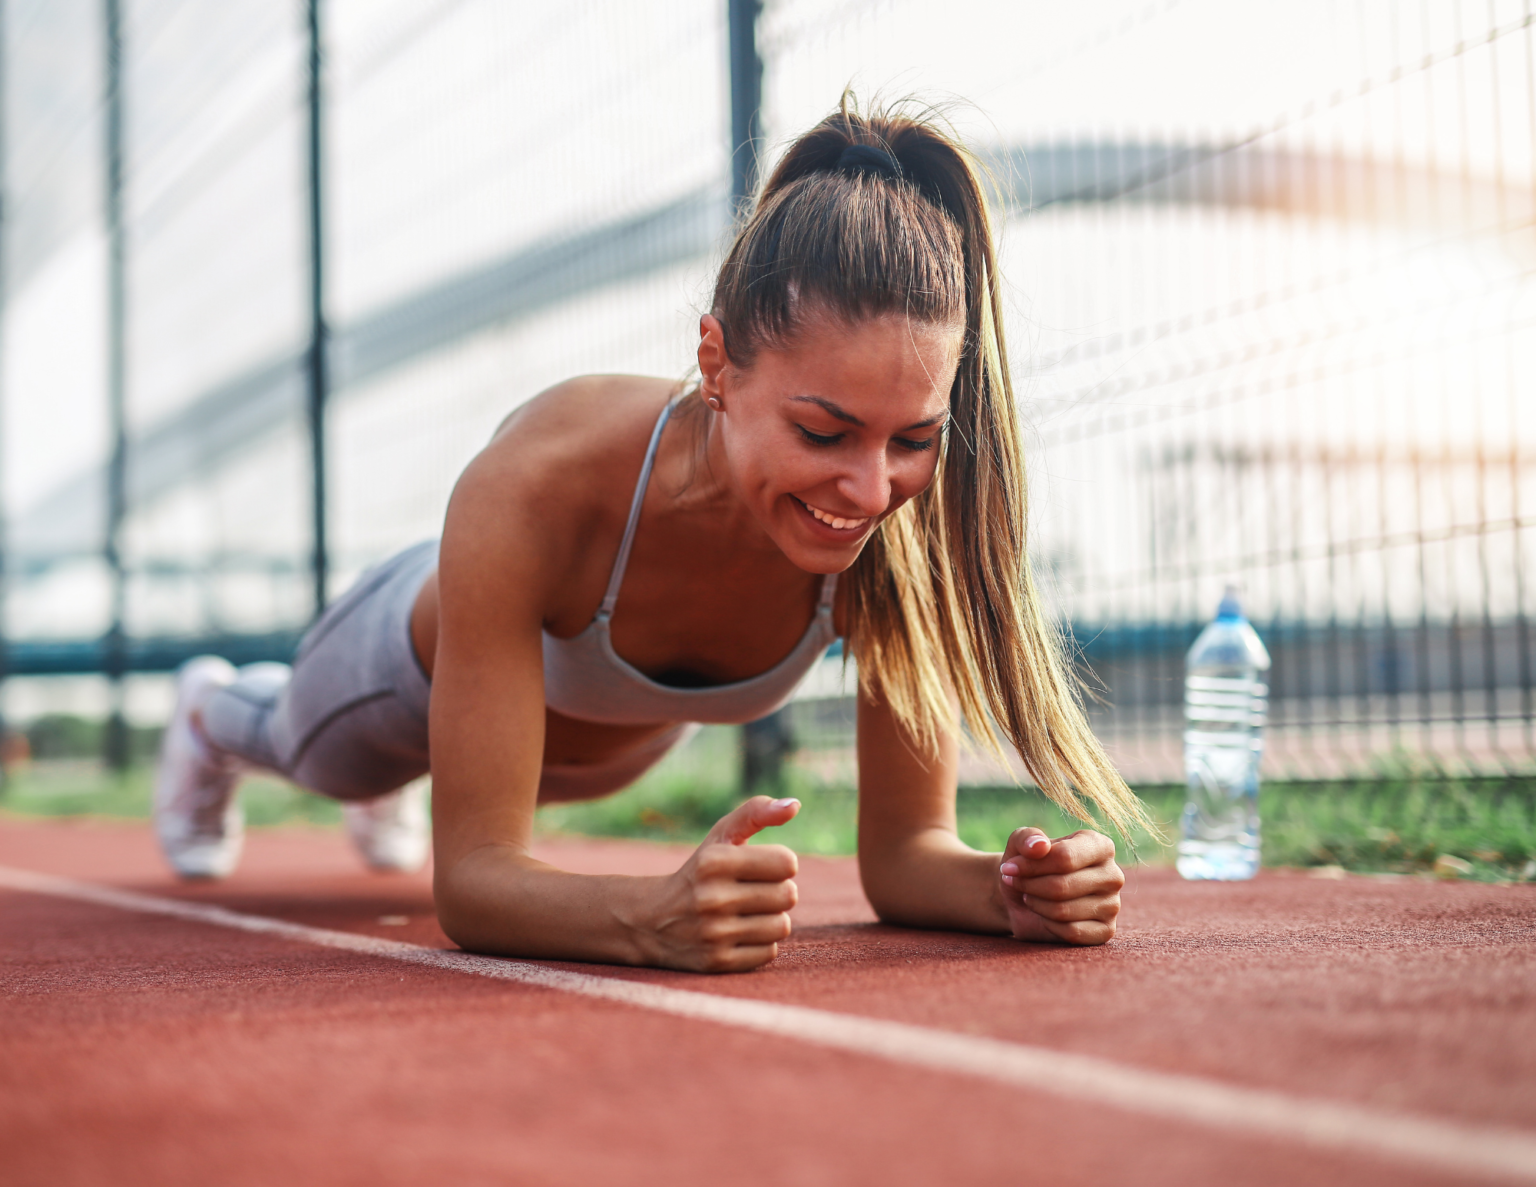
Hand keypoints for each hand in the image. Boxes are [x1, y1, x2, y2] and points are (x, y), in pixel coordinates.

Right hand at [640, 796, 799, 972]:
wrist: (651, 921)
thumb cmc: (700, 871)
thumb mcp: (721, 836)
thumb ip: (756, 812)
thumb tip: (795, 805)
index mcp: (714, 861)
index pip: (787, 862)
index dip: (779, 864)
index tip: (761, 867)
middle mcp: (712, 898)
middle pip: (788, 896)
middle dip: (777, 891)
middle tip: (753, 892)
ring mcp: (714, 934)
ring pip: (782, 926)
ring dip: (771, 918)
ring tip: (746, 913)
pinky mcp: (717, 962)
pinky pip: (769, 952)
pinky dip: (760, 942)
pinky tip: (738, 934)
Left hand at [997, 827, 1122, 945]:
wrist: (1022, 897)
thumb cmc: (1026, 865)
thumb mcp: (1019, 843)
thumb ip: (1027, 837)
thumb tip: (1040, 846)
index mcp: (1100, 846)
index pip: (1066, 857)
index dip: (1031, 865)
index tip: (1009, 867)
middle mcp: (1112, 874)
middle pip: (1062, 886)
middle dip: (1029, 886)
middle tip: (1015, 882)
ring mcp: (1112, 904)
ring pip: (1064, 911)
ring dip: (1036, 904)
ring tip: (1030, 895)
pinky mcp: (1106, 931)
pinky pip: (1071, 932)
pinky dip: (1049, 925)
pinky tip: (1045, 915)